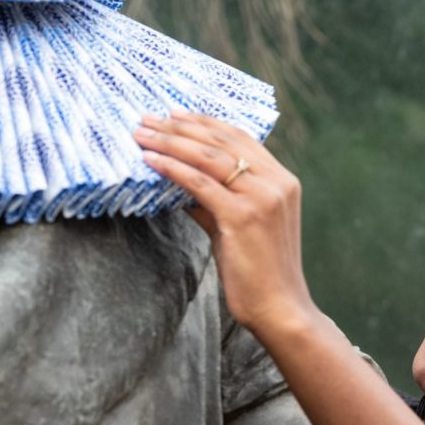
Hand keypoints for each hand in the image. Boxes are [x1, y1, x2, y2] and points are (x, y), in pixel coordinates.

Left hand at [134, 113, 317, 340]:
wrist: (281, 309)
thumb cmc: (259, 273)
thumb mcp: (241, 227)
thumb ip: (217, 202)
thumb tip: (182, 187)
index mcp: (282, 180)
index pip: (240, 137)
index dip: (205, 123)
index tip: (174, 115)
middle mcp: (276, 182)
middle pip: (221, 141)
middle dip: (180, 127)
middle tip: (148, 119)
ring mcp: (262, 197)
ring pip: (208, 156)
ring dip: (170, 142)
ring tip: (142, 135)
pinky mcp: (243, 216)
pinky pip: (199, 183)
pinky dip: (172, 168)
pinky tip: (151, 161)